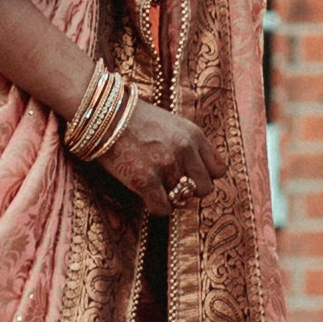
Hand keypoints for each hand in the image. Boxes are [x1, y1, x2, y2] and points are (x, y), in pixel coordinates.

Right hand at [79, 92, 211, 211]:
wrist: (103, 113)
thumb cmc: (135, 119)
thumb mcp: (172, 124)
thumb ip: (188, 145)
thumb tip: (195, 174)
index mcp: (194, 134)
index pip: (219, 170)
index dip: (204, 176)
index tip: (191, 177)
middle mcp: (185, 149)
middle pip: (205, 188)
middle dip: (190, 190)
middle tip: (172, 185)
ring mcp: (166, 165)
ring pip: (183, 200)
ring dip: (170, 197)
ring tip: (155, 187)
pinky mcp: (145, 180)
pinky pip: (163, 208)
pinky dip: (157, 208)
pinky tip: (146, 197)